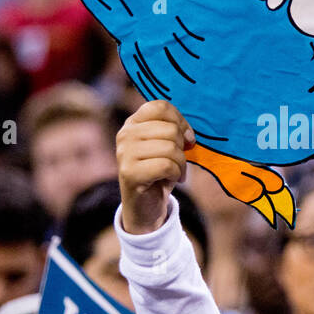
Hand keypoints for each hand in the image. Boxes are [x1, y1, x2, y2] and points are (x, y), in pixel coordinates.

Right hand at [117, 100, 194, 233]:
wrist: (145, 206)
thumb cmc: (159, 172)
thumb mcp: (166, 145)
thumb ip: (174, 131)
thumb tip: (189, 136)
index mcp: (133, 123)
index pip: (160, 106)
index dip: (180, 121)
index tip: (186, 139)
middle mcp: (125, 134)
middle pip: (169, 129)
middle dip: (182, 148)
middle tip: (177, 162)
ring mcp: (124, 153)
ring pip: (170, 147)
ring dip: (180, 163)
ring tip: (174, 172)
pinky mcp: (129, 173)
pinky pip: (166, 165)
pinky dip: (176, 174)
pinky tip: (170, 181)